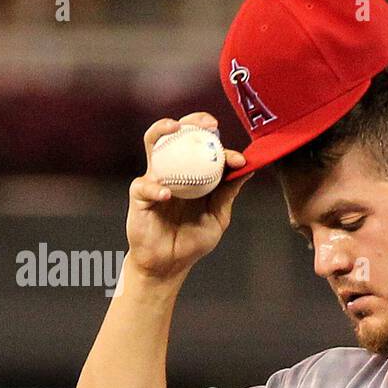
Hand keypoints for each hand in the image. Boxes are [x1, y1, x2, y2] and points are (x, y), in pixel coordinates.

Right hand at [125, 112, 250, 280]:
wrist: (169, 264)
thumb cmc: (192, 240)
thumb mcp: (218, 217)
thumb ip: (228, 193)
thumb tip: (247, 169)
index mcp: (195, 174)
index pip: (206, 149)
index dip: (223, 148)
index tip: (238, 159)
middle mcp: (174, 170)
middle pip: (179, 135)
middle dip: (193, 123)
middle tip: (208, 123)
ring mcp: (155, 180)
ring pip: (154, 144)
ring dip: (162, 131)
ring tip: (175, 128)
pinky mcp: (139, 196)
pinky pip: (145, 186)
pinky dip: (155, 188)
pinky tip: (167, 194)